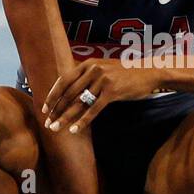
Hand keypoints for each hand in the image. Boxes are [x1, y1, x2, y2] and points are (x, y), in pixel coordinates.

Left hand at [42, 58, 157, 135]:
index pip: (63, 80)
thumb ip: (87, 76)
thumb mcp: (103, 68)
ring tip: (55, 128)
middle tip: (47, 123)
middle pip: (68, 93)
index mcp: (87, 63)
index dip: (53, 95)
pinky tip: (74, 130)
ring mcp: (102, 80)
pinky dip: (82, 121)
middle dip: (56, 110)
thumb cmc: (125, 74)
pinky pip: (93, 109)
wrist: (148, 73)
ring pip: (78, 103)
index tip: (44, 108)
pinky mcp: (112, 91)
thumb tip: (70, 90)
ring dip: (65, 118)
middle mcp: (92, 69)